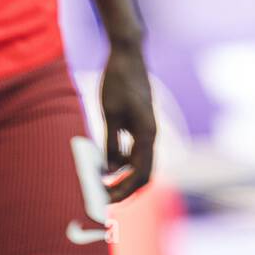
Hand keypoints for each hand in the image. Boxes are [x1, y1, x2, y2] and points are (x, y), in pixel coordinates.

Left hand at [101, 43, 156, 202]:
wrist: (128, 54)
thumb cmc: (118, 81)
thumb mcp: (109, 114)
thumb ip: (110, 144)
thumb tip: (108, 171)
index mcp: (147, 133)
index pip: (141, 173)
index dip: (124, 190)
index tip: (107, 200)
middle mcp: (151, 133)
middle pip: (145, 172)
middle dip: (127, 188)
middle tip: (106, 198)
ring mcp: (148, 128)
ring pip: (141, 162)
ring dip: (125, 176)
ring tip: (103, 183)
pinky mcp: (141, 123)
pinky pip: (136, 149)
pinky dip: (124, 162)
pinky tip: (108, 163)